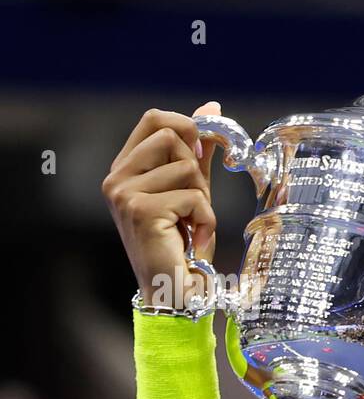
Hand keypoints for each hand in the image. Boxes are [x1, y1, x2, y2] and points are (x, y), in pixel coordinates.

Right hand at [101, 102, 221, 304]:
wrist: (175, 291)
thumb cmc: (183, 244)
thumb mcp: (192, 190)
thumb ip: (198, 152)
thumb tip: (211, 107)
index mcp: (124, 168)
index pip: (154, 119)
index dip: (187, 127)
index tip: (203, 155)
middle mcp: (116, 178)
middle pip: (173, 137)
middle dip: (197, 170)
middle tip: (193, 205)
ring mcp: (124, 193)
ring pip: (188, 168)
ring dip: (203, 200)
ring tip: (191, 225)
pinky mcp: (141, 210)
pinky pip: (193, 196)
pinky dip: (205, 219)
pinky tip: (193, 238)